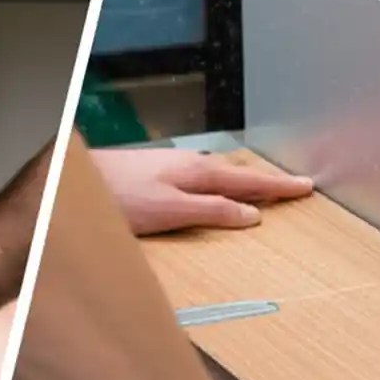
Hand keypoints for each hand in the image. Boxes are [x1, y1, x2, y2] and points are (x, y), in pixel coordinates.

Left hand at [91, 148, 312, 235]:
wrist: (75, 181)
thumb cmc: (118, 196)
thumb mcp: (171, 210)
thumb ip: (211, 211)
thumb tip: (250, 215)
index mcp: (197, 173)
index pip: (248, 180)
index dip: (277, 186)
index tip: (305, 187)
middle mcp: (187, 165)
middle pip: (235, 173)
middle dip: (264, 181)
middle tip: (290, 188)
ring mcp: (169, 166)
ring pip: (215, 173)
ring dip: (239, 181)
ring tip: (258, 188)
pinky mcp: (152, 173)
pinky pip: (197, 177)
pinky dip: (215, 183)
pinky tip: (208, 189)